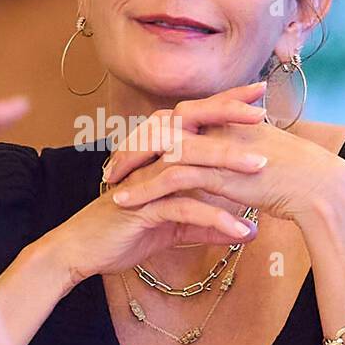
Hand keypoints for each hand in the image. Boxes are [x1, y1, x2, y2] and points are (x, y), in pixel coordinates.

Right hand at [43, 85, 272, 285]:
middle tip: (262, 114)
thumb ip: (208, 223)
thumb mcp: (174, 226)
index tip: (260, 94)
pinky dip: (213, 219)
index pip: (194, 120)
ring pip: (187, 162)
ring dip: (226, 164)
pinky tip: (240, 230)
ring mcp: (144, 181)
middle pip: (190, 126)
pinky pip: (181, 208)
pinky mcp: (140, 207)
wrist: (82, 251)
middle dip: (226, 116)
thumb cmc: (124, 231)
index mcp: (158, 154)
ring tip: (261, 169)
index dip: (224, 103)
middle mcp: (149, 159)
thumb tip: (248, 230)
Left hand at [103, 88, 344, 223]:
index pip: (174, 119)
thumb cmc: (295, 177)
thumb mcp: (256, 157)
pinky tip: (124, 202)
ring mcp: (215, 143)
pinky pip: (167, 176)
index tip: (130, 152)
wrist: (319, 187)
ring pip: (157, 149)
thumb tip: (218, 163)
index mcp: (224, 117)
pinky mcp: (216, 169)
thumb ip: (233, 153)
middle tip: (111, 167)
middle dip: (131, 147)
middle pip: (159, 128)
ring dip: (130, 168)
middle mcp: (216, 123)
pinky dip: (142, 189)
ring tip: (110, 186)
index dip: (149, 135)